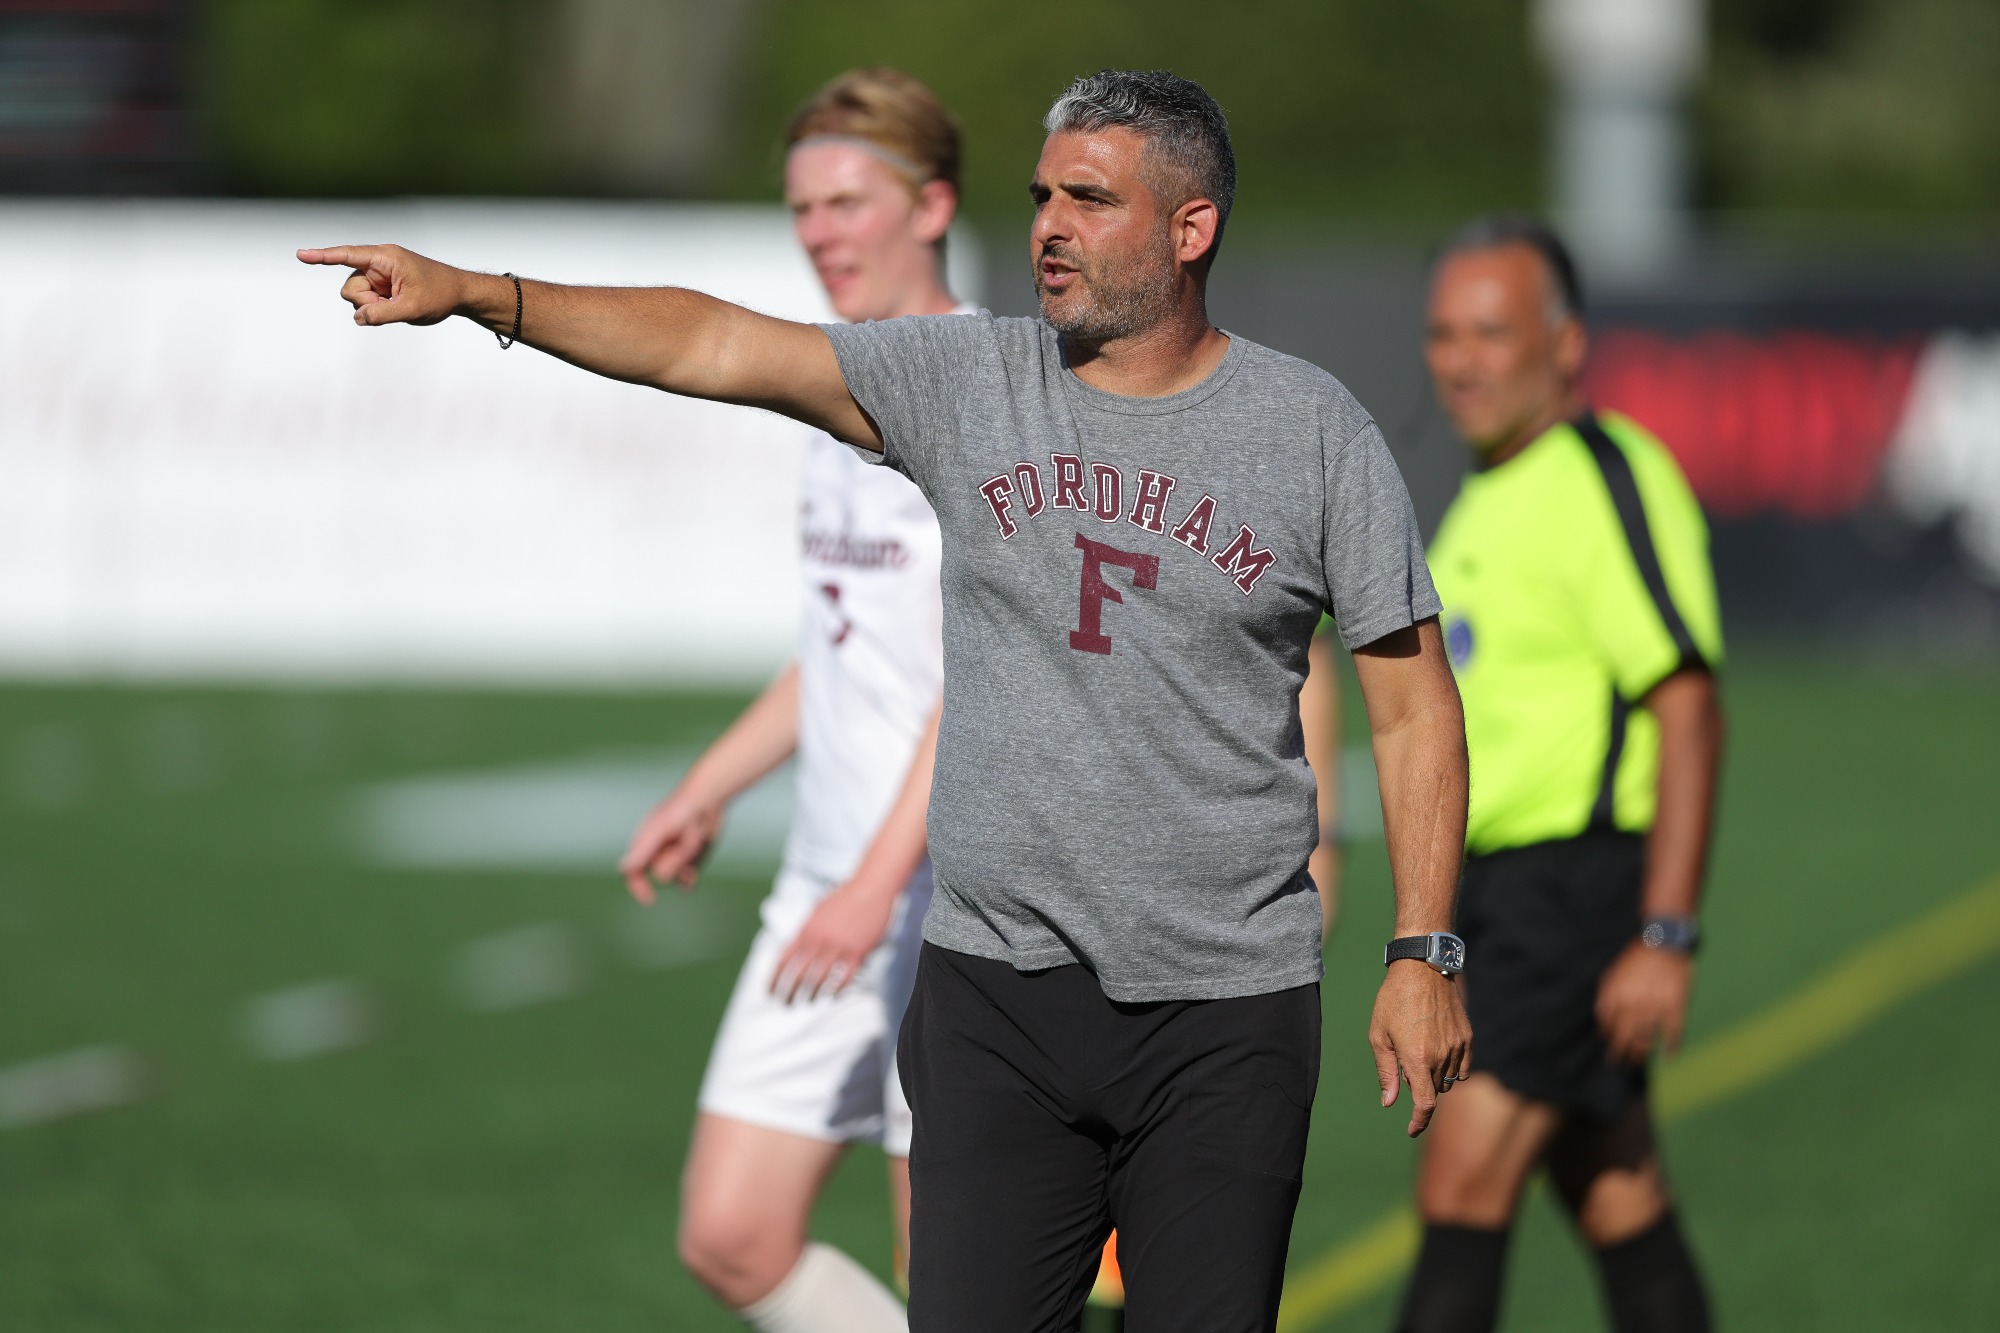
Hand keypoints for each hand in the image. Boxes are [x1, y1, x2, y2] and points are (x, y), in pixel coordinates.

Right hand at [296, 244, 471, 327]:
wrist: (458, 295)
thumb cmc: (439, 295)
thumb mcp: (412, 308)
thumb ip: (382, 314)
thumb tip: (358, 318)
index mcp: (385, 258)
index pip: (347, 256)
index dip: (322, 257)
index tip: (301, 255)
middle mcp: (377, 263)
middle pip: (350, 288)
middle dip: (366, 303)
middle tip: (393, 306)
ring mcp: (377, 276)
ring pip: (356, 298)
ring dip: (373, 308)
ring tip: (399, 306)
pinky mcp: (380, 287)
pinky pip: (366, 303)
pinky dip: (377, 310)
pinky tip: (396, 307)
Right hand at [618, 790, 723, 904]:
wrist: (708, 799)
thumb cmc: (681, 809)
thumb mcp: (660, 829)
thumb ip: (643, 849)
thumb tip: (624, 868)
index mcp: (643, 845)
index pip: (633, 873)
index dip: (638, 888)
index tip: (650, 898)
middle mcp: (656, 855)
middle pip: (663, 875)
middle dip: (677, 859)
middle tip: (687, 836)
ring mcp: (673, 860)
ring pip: (678, 879)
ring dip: (688, 858)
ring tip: (695, 835)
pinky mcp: (689, 864)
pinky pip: (688, 882)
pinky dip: (693, 875)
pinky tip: (698, 858)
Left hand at [769, 880, 897, 1003]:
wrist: (870, 887)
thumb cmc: (844, 899)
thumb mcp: (817, 912)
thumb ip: (804, 932)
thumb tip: (791, 950)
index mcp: (807, 930)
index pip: (783, 960)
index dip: (774, 979)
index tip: (768, 991)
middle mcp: (820, 940)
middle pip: (798, 975)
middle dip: (788, 993)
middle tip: (785, 1003)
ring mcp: (839, 947)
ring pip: (819, 980)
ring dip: (811, 995)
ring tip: (808, 1001)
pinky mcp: (858, 953)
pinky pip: (844, 979)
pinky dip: (836, 991)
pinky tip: (832, 996)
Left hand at [1369, 960, 1472, 1136]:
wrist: (1422, 968)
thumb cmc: (1393, 1000)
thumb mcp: (1379, 1036)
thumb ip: (1386, 1072)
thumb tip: (1389, 1102)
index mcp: (1418, 1058)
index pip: (1425, 1104)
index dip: (1419, 1121)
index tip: (1412, 1129)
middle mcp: (1442, 1056)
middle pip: (1434, 1090)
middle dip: (1419, 1089)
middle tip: (1404, 1064)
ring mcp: (1458, 1046)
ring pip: (1449, 1080)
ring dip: (1435, 1079)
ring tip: (1419, 1052)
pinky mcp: (1467, 1036)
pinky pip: (1463, 1066)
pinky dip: (1451, 1069)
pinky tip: (1438, 1054)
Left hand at [1596, 941, 1692, 1063]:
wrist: (1664, 943)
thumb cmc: (1637, 958)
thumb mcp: (1613, 973)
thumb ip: (1606, 996)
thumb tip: (1602, 1020)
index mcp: (1617, 995)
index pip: (1608, 1026)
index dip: (1609, 1038)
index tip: (1611, 1046)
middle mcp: (1634, 1005)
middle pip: (1625, 1038)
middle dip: (1622, 1053)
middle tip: (1621, 1063)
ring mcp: (1656, 1007)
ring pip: (1647, 1039)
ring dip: (1642, 1053)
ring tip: (1640, 1060)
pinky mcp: (1676, 1007)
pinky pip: (1673, 1033)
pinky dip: (1672, 1046)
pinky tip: (1669, 1055)